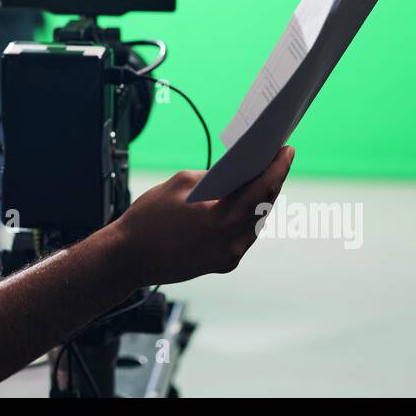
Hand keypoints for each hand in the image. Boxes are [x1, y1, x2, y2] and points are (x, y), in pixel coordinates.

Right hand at [111, 146, 294, 286]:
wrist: (128, 258)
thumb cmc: (148, 219)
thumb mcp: (180, 183)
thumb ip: (213, 177)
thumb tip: (235, 174)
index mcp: (220, 219)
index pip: (262, 188)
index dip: (278, 167)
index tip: (287, 150)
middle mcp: (230, 242)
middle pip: (264, 206)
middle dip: (271, 181)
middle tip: (276, 160)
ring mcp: (228, 256)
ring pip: (256, 223)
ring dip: (261, 200)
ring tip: (264, 178)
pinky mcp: (223, 264)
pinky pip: (244, 236)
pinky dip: (247, 217)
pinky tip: (246, 203)